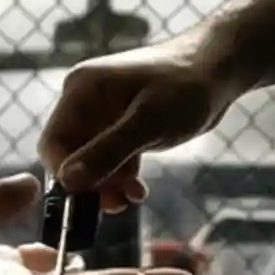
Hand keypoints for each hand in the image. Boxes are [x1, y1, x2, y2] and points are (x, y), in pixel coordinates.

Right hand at [38, 36, 243, 211]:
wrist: (220, 68)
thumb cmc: (186, 87)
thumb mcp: (148, 122)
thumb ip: (107, 152)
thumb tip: (67, 182)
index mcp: (82, 91)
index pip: (53, 142)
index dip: (64, 175)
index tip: (85, 203)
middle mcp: (86, 101)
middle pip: (71, 155)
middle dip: (89, 184)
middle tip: (115, 206)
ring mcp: (105, 115)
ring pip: (91, 161)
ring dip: (108, 185)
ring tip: (133, 197)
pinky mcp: (124, 127)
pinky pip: (111, 159)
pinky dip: (121, 177)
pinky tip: (138, 190)